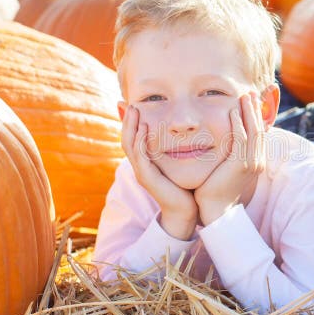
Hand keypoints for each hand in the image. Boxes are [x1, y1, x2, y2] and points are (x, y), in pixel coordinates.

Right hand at [121, 104, 198, 239]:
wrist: (187, 210)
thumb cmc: (185, 186)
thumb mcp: (178, 162)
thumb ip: (176, 148)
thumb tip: (183, 130)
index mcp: (146, 162)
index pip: (133, 138)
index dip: (131, 122)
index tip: (134, 104)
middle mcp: (140, 166)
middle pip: (126, 139)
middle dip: (127, 121)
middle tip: (131, 103)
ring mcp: (142, 172)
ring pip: (129, 146)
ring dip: (131, 127)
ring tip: (134, 111)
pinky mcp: (147, 178)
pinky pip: (140, 157)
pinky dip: (140, 142)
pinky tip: (144, 130)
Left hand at [194, 92, 265, 224]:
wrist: (216, 211)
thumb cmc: (216, 190)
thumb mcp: (226, 168)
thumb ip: (229, 153)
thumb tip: (224, 141)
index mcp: (256, 161)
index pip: (259, 133)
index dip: (257, 116)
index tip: (252, 101)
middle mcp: (258, 160)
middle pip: (260, 129)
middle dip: (256, 109)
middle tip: (252, 92)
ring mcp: (251, 162)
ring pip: (253, 131)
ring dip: (249, 112)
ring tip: (244, 96)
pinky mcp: (241, 164)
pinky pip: (241, 139)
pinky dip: (238, 124)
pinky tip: (232, 111)